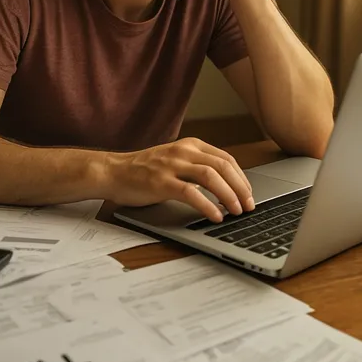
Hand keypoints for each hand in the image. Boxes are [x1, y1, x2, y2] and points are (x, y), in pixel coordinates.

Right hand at [103, 138, 254, 222]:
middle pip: (223, 166)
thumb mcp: (175, 160)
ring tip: (237, 211)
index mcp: (190, 145)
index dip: (242, 178)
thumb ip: (196, 167)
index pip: (226, 159)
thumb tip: (225, 186)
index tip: (249, 194)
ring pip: (211, 177)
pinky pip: (191, 193)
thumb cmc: (144, 170)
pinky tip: (215, 216)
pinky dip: (207, 206)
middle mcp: (183, 151)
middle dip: (241, 188)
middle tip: (249, 206)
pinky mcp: (161, 182)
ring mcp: (171, 166)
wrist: (113, 171)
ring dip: (229, 195)